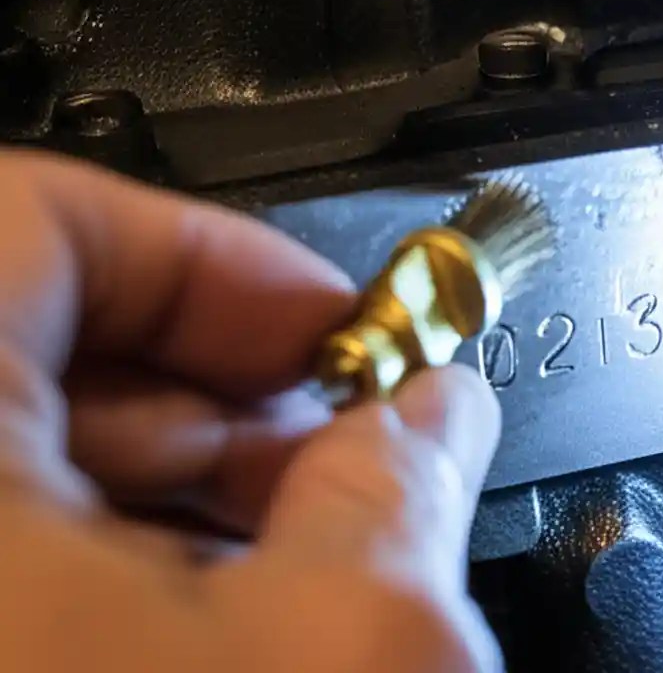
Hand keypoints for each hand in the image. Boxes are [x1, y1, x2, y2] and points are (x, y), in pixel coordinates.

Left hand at [0, 152, 501, 671]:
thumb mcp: (345, 649)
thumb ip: (402, 487)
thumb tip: (431, 417)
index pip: (29, 222)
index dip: (211, 255)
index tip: (321, 332)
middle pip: (37, 349)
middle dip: (220, 394)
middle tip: (336, 459)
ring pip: (24, 464)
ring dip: (183, 493)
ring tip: (299, 564)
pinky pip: (12, 564)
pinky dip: (115, 570)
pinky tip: (223, 629)